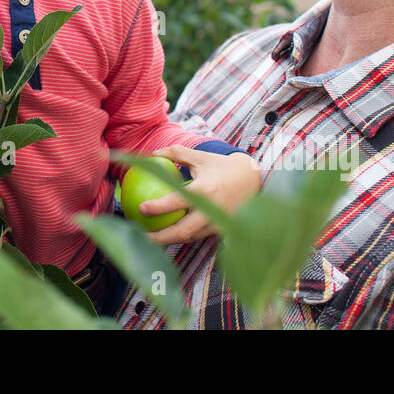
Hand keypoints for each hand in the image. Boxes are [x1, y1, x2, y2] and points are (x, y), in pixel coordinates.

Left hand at [138, 145, 259, 246]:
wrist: (253, 179)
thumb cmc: (221, 166)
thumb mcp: (200, 156)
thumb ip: (176, 153)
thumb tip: (153, 153)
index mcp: (205, 190)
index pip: (177, 202)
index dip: (158, 207)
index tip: (141, 209)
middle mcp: (212, 210)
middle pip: (182, 231)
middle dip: (160, 238)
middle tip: (141, 236)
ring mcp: (219, 223)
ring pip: (190, 238)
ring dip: (169, 241)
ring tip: (151, 238)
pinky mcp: (223, 230)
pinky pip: (199, 237)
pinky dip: (183, 237)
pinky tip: (168, 235)